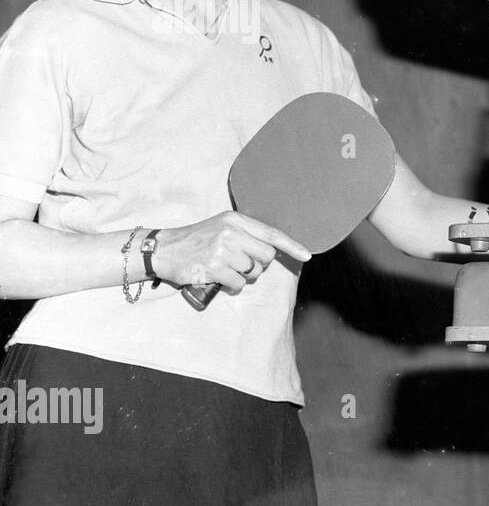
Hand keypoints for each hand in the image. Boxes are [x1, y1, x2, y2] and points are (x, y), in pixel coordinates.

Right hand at [152, 212, 311, 294]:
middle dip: (259, 264)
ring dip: (244, 276)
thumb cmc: (197, 239)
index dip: (292, 246)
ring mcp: (222, 250)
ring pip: (253, 272)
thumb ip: (246, 232)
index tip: (307, 254)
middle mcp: (231, 233)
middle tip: (241, 263)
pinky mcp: (214, 268)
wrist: (164, 249)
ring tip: (226, 268)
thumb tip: (273, 248)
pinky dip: (232, 285)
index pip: (272, 233)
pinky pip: (238, 284)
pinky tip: (219, 277)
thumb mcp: (222, 226)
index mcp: (235, 220)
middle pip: (266, 256)